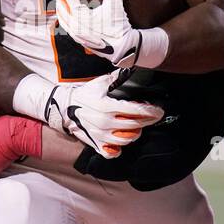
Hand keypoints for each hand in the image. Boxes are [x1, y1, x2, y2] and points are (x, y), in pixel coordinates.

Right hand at [42, 71, 162, 157]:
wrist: (64, 107)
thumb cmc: (85, 94)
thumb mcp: (101, 83)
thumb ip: (117, 78)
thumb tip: (132, 70)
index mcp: (107, 106)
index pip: (135, 110)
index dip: (150, 111)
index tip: (159, 111)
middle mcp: (105, 122)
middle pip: (134, 126)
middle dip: (147, 121)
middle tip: (152, 117)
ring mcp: (100, 134)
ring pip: (125, 140)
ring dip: (135, 134)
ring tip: (138, 127)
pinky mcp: (95, 143)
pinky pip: (110, 153)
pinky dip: (118, 150)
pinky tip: (122, 142)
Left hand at [55, 0, 165, 68]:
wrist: (124, 50)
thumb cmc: (119, 29)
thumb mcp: (116, 5)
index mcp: (79, 16)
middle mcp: (74, 26)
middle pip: (60, 4)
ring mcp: (76, 34)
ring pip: (61, 17)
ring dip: (60, 4)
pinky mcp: (81, 40)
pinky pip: (67, 25)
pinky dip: (66, 15)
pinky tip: (71, 13)